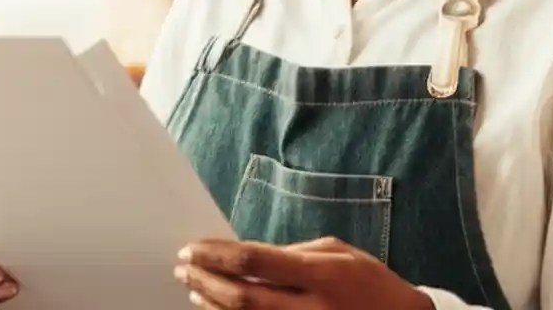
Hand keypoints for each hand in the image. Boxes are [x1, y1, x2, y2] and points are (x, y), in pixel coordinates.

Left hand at [174, 236, 433, 309]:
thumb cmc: (370, 284)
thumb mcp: (339, 253)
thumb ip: (293, 253)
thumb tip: (246, 256)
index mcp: (320, 275)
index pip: (254, 262)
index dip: (216, 255)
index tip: (192, 248)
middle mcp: (309, 309)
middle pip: (240, 298)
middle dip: (205, 280)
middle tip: (182, 267)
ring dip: (211, 304)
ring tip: (193, 288)